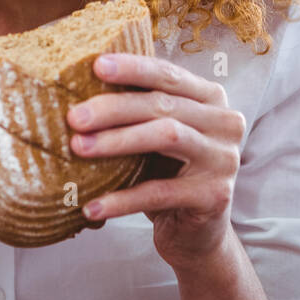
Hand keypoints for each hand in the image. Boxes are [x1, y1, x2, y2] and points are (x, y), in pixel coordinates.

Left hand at [65, 53, 245, 270]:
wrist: (197, 234)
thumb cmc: (167, 175)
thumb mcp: (155, 137)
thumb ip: (138, 111)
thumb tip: (79, 90)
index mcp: (211, 98)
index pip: (169, 75)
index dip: (134, 68)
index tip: (97, 65)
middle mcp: (225, 123)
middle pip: (163, 105)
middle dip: (114, 108)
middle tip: (75, 117)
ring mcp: (224, 158)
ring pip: (166, 136)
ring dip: (117, 141)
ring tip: (79, 148)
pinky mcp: (215, 195)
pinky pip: (160, 192)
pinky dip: (122, 199)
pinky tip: (93, 206)